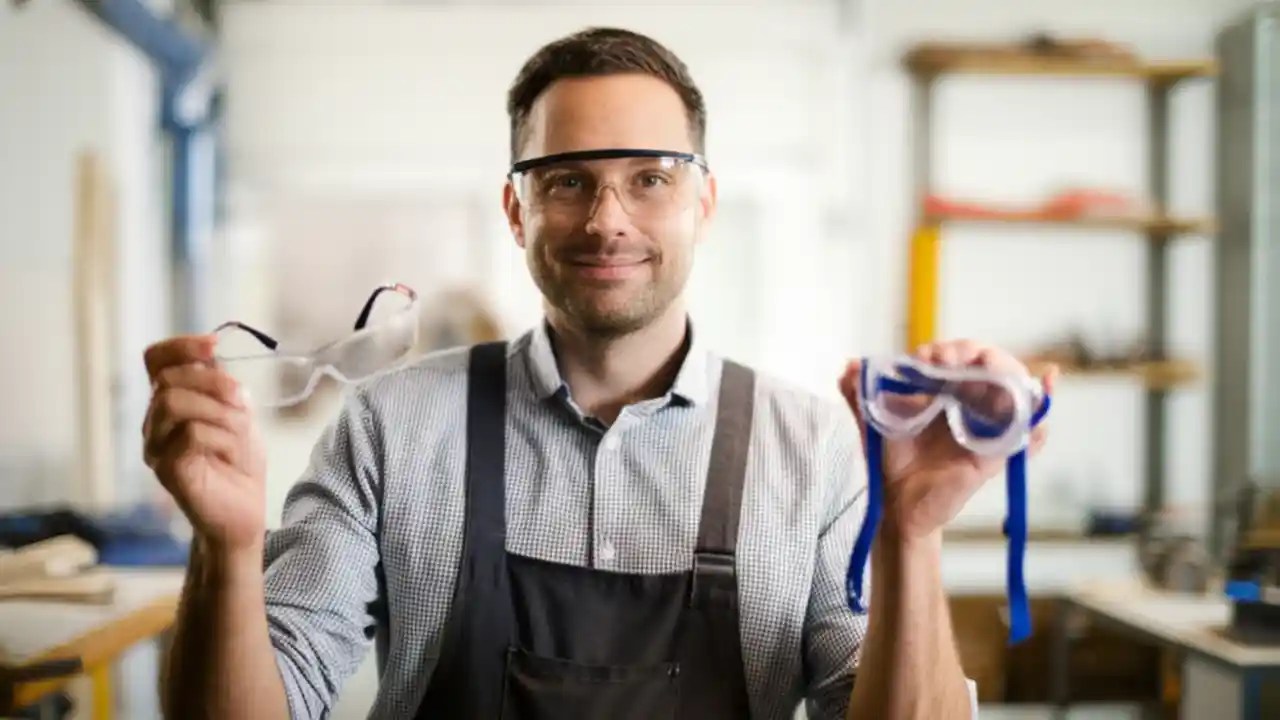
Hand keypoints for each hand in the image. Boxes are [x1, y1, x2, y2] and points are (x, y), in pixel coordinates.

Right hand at [142, 335, 267, 556]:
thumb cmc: (238, 462)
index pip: (156, 360)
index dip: (180, 346)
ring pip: (172, 402)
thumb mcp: (238, 413)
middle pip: (168, 379)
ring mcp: (156, 446)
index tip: (213, 346)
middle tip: (241, 401)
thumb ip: (223, 386)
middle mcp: (155, 421)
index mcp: (171, 401)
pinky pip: (189, 435)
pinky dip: (220, 437)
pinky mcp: (166, 469)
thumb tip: (212, 355)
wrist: (243, 510)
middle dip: (213, 382)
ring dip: (217, 410)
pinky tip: (231, 454)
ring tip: (239, 431)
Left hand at [839, 340, 1057, 541]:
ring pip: (1014, 391)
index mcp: (944, 390)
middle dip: (978, 354)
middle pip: (992, 366)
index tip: (930, 357)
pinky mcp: (994, 454)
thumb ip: (858, 393)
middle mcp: (969, 404)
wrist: (895, 504)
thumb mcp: (870, 421)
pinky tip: (1045, 390)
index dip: (950, 349)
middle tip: (951, 360)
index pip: (959, 355)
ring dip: (1010, 373)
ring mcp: (985, 427)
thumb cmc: (887, 460)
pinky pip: (1027, 435)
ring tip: (991, 368)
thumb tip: (848, 366)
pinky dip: (1039, 417)